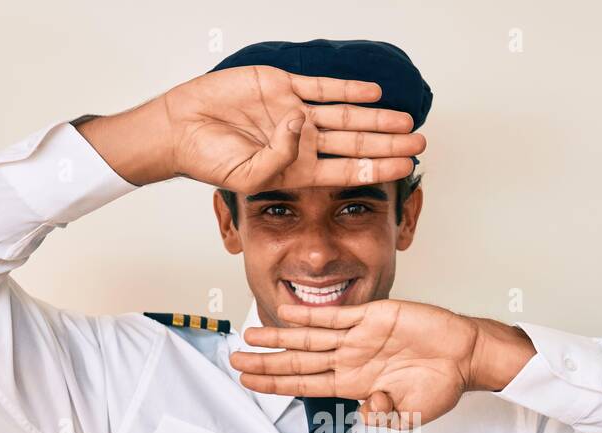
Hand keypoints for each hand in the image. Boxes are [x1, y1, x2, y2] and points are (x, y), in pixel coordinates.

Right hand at [79, 67, 424, 189]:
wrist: (180, 128)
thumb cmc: (208, 159)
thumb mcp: (247, 176)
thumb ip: (278, 158)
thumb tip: (302, 126)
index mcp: (297, 170)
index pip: (348, 170)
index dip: (379, 168)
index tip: (406, 166)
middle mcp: (302, 142)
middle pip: (356, 143)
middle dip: (389, 144)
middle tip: (421, 142)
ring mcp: (294, 114)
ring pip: (346, 116)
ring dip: (377, 119)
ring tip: (407, 120)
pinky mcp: (282, 86)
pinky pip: (322, 87)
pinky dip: (349, 89)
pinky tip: (375, 94)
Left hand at [230, 300, 535, 427]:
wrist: (465, 355)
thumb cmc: (441, 386)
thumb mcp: (412, 413)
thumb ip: (385, 414)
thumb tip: (363, 410)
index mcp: (355, 386)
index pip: (306, 384)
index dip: (276, 383)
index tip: (249, 382)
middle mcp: (350, 361)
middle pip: (299, 361)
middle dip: (266, 362)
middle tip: (235, 361)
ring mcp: (359, 338)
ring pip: (310, 337)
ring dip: (279, 336)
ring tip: (248, 335)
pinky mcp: (373, 316)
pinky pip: (335, 315)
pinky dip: (310, 313)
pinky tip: (285, 309)